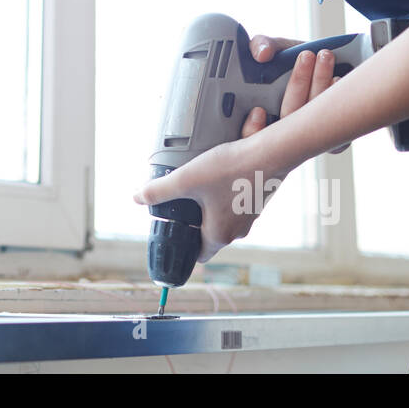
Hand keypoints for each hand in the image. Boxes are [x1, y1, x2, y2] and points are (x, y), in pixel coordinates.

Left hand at [130, 32, 347, 264]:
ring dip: (210, 207)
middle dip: (194, 222)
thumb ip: (159, 191)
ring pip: (223, 218)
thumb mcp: (186, 179)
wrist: (272, 153)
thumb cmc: (231, 169)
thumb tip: (137, 198)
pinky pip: (236, 205)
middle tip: (181, 204)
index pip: (198, 254)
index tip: (173, 232)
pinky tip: (218, 176)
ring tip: (197, 187)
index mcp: (218, 234)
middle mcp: (237, 231)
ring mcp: (250, 217)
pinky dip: (225, 196)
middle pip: (209, 235)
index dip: (184, 246)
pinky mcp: (258, 201)